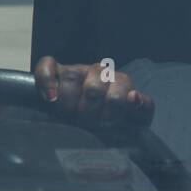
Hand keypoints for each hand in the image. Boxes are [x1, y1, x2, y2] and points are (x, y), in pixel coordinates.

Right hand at [33, 56, 154, 126]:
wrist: (93, 120)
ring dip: (70, 103)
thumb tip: (134, 96)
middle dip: (90, 112)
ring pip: (72, 78)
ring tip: (70, 116)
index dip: (113, 113)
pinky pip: (47, 66)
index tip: (108, 125)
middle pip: (94, 88)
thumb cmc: (114, 121)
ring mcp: (78, 70)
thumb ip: (143, 108)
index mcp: (122, 83)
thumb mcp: (136, 119)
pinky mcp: (57, 70)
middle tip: (88, 123)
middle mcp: (100, 73)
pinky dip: (47, 80)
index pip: (120, 92)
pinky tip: (50, 97)